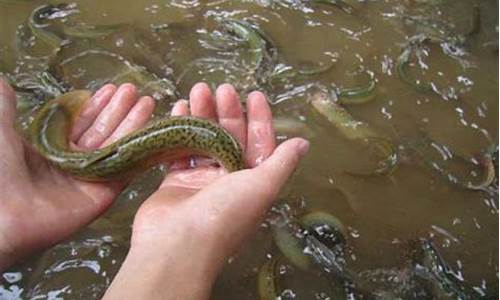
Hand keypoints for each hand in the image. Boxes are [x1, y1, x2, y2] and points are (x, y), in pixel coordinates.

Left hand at [0, 80, 155, 269]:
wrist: (3, 213)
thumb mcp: (0, 129)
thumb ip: (5, 105)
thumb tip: (2, 81)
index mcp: (49, 148)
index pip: (79, 122)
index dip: (95, 105)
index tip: (110, 89)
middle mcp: (71, 162)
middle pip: (101, 131)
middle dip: (118, 110)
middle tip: (132, 90)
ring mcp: (88, 178)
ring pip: (116, 146)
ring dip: (132, 123)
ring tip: (146, 101)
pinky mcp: (103, 194)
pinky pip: (124, 170)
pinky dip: (138, 151)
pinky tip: (150, 132)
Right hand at [104, 83, 308, 299]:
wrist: (176, 245)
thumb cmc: (224, 215)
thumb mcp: (261, 187)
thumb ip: (282, 163)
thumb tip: (303, 143)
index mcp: (253, 182)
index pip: (261, 144)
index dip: (260, 118)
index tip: (254, 94)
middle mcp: (229, 181)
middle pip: (230, 137)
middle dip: (228, 111)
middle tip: (221, 88)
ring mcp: (201, 181)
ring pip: (204, 139)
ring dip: (202, 115)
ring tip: (197, 90)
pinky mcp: (176, 181)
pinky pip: (180, 150)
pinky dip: (179, 130)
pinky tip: (178, 108)